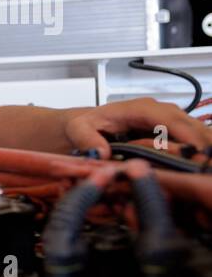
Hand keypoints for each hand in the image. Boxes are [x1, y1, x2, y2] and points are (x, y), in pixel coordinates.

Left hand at [63, 97, 211, 157]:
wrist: (86, 124)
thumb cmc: (85, 125)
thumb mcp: (78, 130)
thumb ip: (86, 139)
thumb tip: (101, 153)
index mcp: (140, 109)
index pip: (170, 119)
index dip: (186, 135)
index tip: (196, 152)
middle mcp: (160, 112)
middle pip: (191, 126)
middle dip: (202, 145)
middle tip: (205, 166)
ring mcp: (169, 122)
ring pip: (198, 132)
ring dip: (204, 149)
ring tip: (207, 168)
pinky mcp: (173, 133)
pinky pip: (193, 140)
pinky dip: (200, 152)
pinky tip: (202, 166)